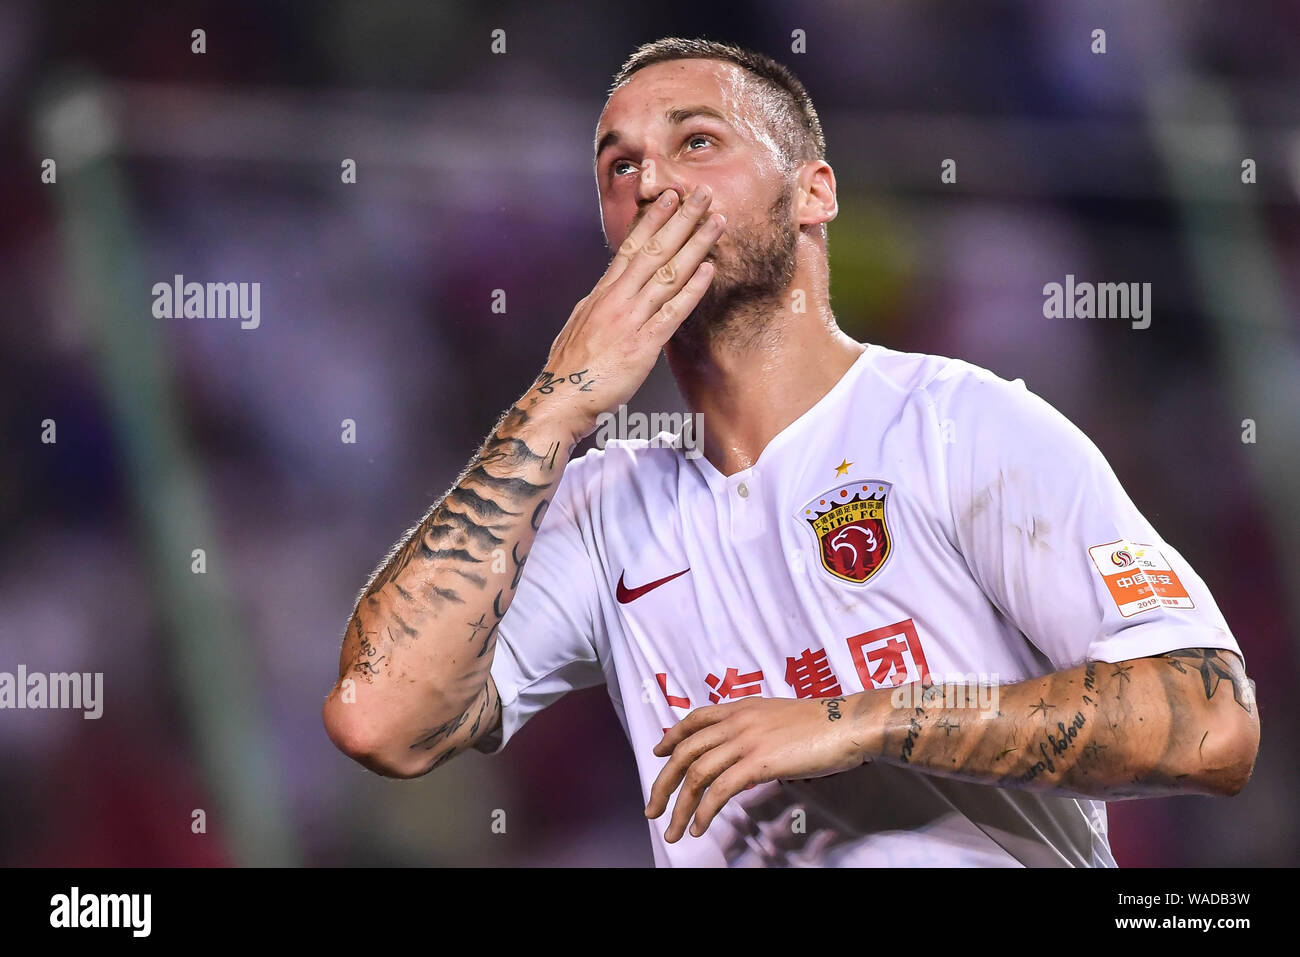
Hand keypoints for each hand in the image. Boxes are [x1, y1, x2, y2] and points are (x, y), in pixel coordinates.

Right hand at [522, 185, 724, 443]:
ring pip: (667, 273)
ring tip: (716, 222)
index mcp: (602, 293)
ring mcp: (630, 319)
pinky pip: (672, 311)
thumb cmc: (571, 369)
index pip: (630, 246)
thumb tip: (610, 291)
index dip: (652, 219)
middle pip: (653, 250)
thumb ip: (600, 304)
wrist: (560, 399)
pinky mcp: (642, 345)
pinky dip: (691, 289)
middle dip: (680, 219)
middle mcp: (617, 299)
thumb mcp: (581, 324)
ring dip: (694, 245)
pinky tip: (708, 270)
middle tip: (702, 194)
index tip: (669, 196)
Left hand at [644, 695, 869, 842]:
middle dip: (663, 783)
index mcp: (739, 707)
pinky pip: (720, 790)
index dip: (671, 738)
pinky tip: (699, 827)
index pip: (694, 720)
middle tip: (653, 809)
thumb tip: (740, 751)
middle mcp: (736, 721)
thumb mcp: (777, 717)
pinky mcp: (758, 762)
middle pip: (685, 752)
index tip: (657, 754)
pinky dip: (704, 811)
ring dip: (680, 807)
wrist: (847, 723)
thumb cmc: (820, 724)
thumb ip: (753, 728)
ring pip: (696, 774)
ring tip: (674, 830)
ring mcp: (745, 741)